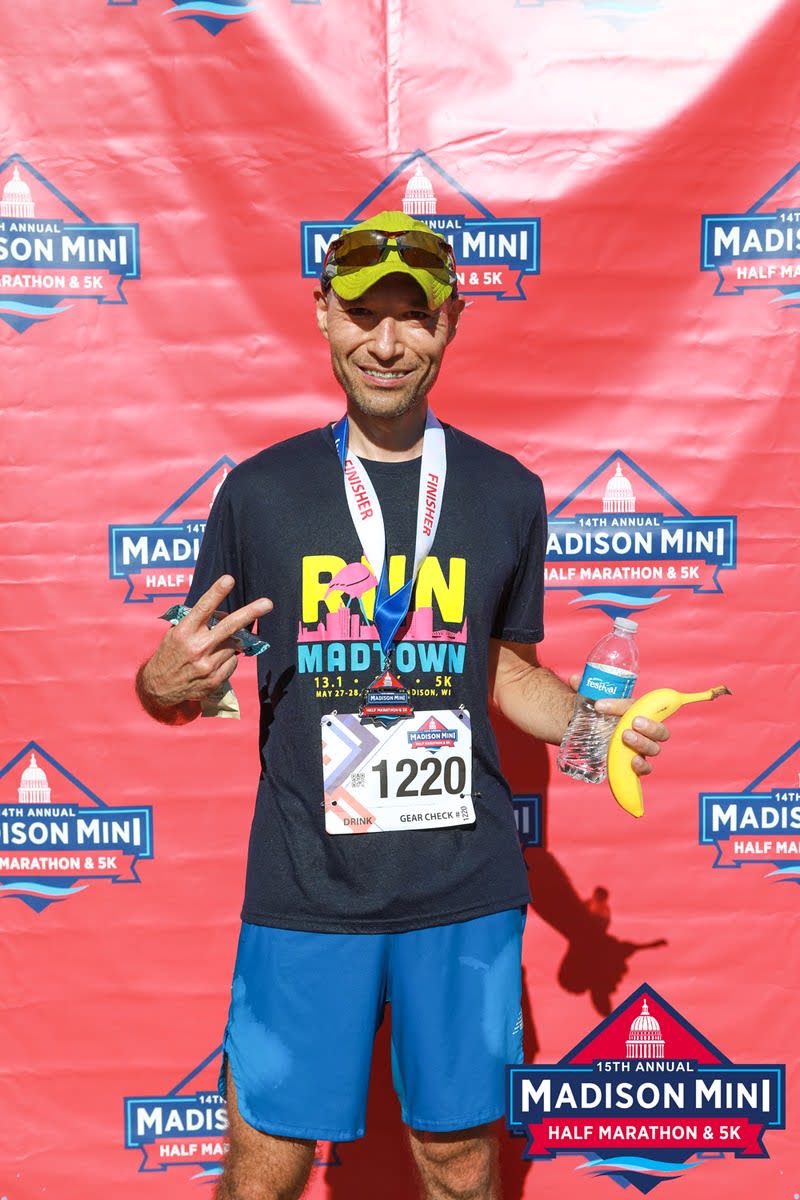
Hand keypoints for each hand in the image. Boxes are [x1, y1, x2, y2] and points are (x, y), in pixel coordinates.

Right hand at [137, 576, 272, 718]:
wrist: (159, 687)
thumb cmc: (170, 654)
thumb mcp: (175, 633)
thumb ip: (197, 623)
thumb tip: (224, 615)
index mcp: (184, 632)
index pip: (203, 608)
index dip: (216, 592)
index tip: (229, 579)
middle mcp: (197, 647)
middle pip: (229, 626)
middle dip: (250, 613)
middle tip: (268, 603)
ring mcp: (207, 665)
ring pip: (234, 645)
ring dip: (230, 642)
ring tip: (213, 648)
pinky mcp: (215, 679)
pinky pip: (233, 662)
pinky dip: (228, 659)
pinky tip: (213, 662)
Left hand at [568, 673, 669, 777]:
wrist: (592, 739)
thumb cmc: (598, 717)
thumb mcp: (591, 703)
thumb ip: (585, 690)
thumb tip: (574, 679)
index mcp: (636, 713)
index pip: (635, 706)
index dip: (618, 705)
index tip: (599, 705)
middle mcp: (644, 731)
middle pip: (659, 729)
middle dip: (650, 725)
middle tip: (633, 722)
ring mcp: (642, 749)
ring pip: (654, 747)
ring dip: (643, 742)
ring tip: (626, 736)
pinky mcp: (635, 764)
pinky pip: (646, 768)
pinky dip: (641, 766)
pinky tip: (632, 762)